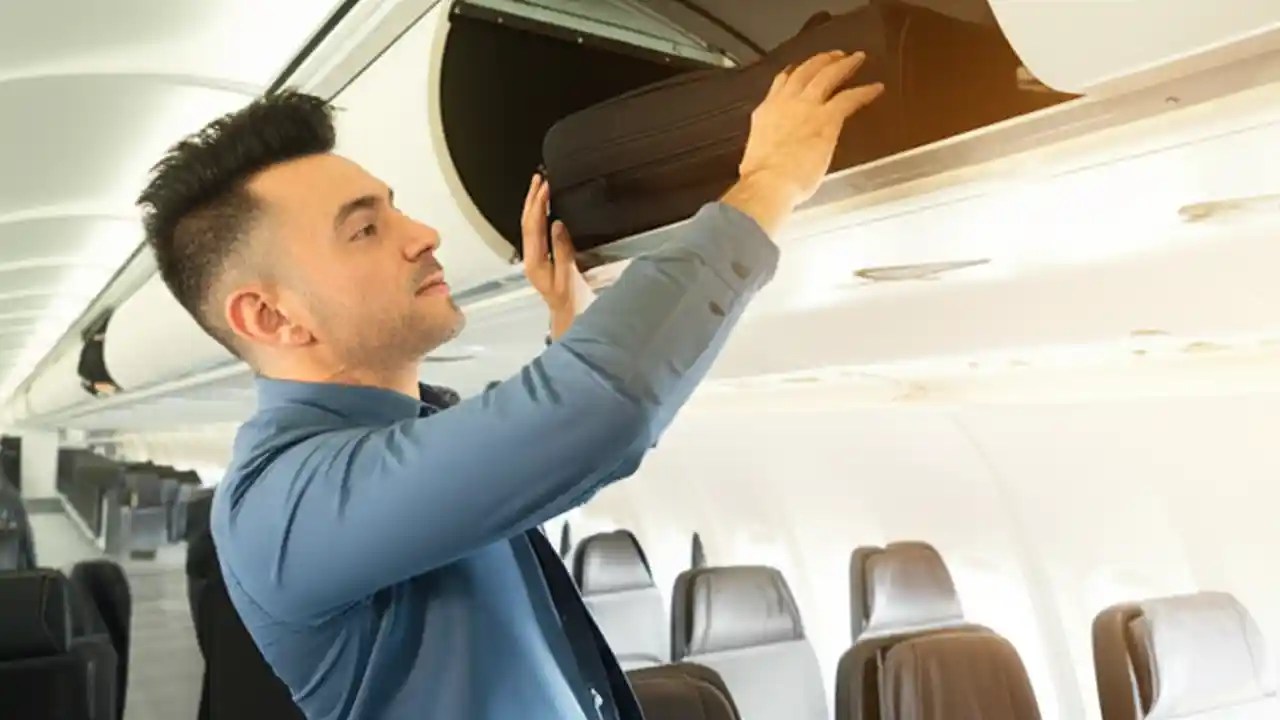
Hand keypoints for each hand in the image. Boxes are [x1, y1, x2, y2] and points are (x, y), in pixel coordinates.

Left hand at [521, 173, 579, 338]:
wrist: (566, 314)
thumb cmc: (569, 300)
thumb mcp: (568, 276)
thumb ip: (562, 250)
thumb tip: (556, 224)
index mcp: (535, 261)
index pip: (532, 227)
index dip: (538, 205)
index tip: (545, 187)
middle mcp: (530, 257)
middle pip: (527, 223)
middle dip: (532, 199)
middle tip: (539, 179)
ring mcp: (533, 257)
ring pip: (529, 226)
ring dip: (533, 204)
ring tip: (539, 186)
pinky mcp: (539, 256)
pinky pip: (535, 231)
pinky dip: (538, 215)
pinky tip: (544, 207)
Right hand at [724, 50, 882, 233]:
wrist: (769, 182)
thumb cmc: (761, 178)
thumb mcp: (758, 153)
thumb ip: (769, 145)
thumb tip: (774, 153)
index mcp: (767, 112)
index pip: (781, 83)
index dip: (793, 73)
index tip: (799, 68)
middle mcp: (786, 102)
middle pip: (806, 71)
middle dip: (822, 60)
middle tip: (834, 55)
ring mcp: (807, 107)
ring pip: (828, 75)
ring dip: (843, 65)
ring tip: (855, 60)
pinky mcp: (828, 118)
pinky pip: (850, 98)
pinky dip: (865, 91)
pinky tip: (875, 88)